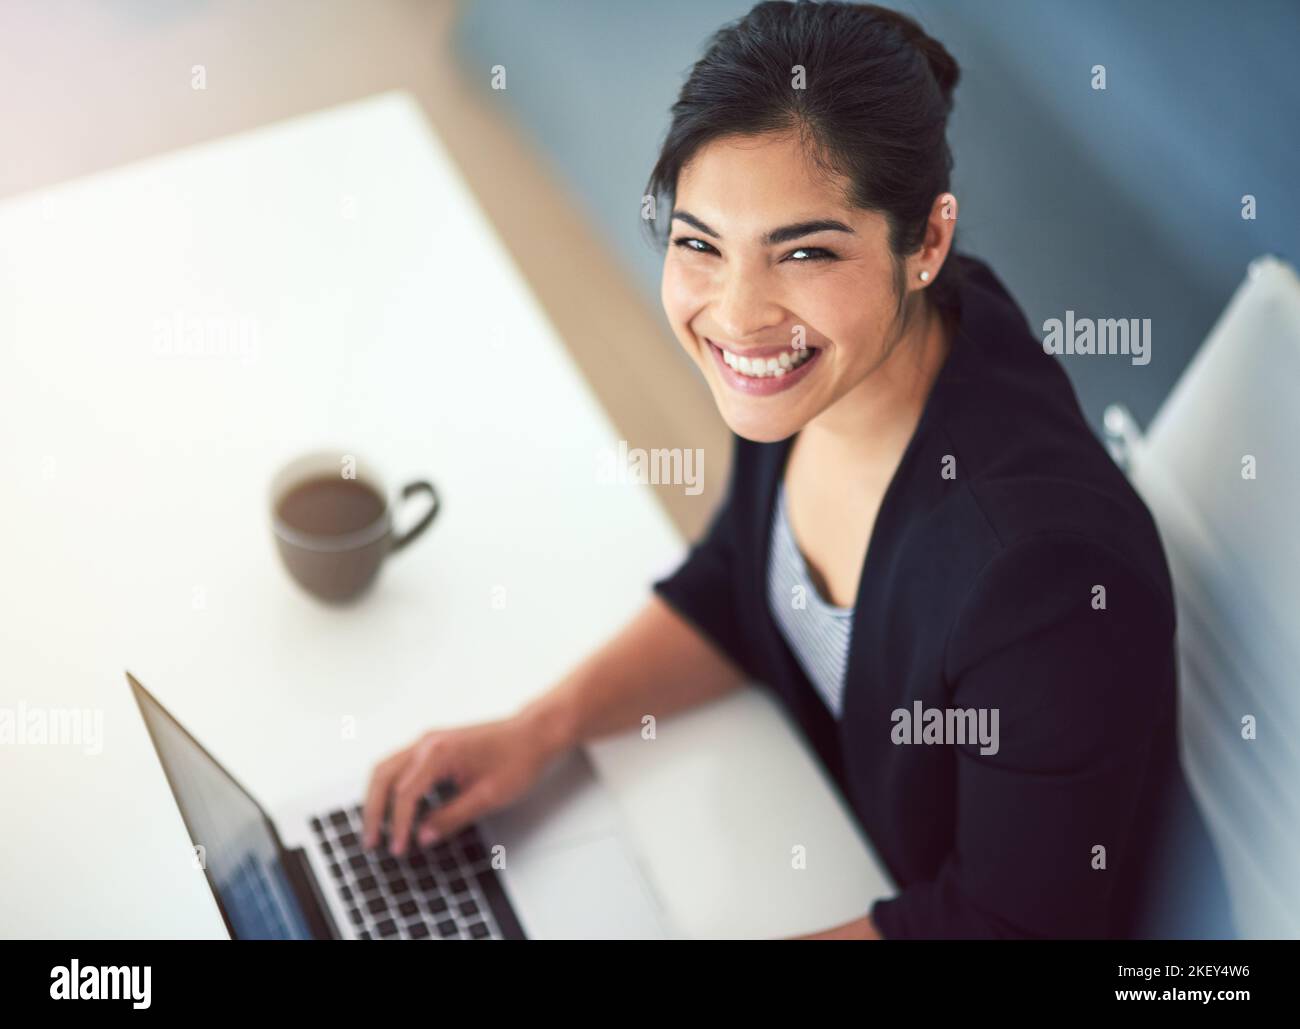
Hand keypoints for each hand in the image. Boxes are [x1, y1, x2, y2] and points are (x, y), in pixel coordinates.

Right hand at [361, 708, 567, 855]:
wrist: (535, 733)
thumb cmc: (518, 759)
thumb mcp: (488, 797)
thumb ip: (451, 818)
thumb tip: (423, 837)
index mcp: (438, 753)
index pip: (405, 794)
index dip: (398, 826)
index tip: (397, 850)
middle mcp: (427, 742)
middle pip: (384, 777)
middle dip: (373, 811)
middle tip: (371, 841)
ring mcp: (429, 740)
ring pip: (387, 768)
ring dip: (377, 797)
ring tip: (376, 828)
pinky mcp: (435, 745)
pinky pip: (401, 764)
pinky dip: (391, 786)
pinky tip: (394, 808)